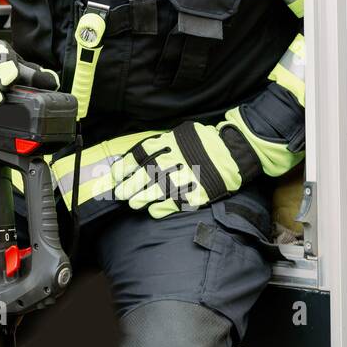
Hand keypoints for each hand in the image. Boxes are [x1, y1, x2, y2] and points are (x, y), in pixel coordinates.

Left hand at [109, 121, 245, 217]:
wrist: (232, 151)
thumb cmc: (203, 142)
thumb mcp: (178, 135)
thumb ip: (161, 145)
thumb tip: (140, 158)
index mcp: (166, 145)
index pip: (136, 156)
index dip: (123, 168)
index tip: (115, 175)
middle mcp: (171, 161)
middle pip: (142, 175)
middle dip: (128, 186)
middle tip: (119, 194)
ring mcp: (183, 177)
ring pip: (155, 191)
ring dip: (141, 198)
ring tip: (132, 203)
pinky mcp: (195, 192)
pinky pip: (174, 203)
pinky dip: (161, 208)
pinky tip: (153, 211)